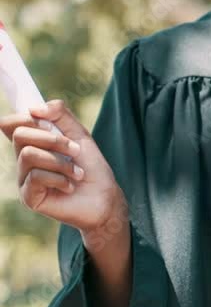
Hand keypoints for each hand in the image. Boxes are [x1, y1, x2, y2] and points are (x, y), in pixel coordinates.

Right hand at [0, 99, 126, 234]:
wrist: (104, 197)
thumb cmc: (90, 166)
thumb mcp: (78, 133)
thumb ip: (58, 114)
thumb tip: (32, 109)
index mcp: (33, 142)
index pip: (11, 123)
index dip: (26, 118)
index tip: (49, 122)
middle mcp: (23, 159)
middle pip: (20, 134)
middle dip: (52, 139)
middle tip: (75, 150)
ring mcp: (24, 179)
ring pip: (28, 155)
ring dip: (59, 161)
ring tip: (76, 172)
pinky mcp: (28, 197)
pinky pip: (35, 176)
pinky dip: (58, 178)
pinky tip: (69, 186)